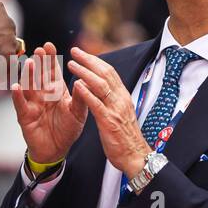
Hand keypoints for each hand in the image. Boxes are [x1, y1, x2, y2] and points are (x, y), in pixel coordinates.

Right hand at [10, 42, 87, 164]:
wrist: (56, 150)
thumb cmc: (67, 130)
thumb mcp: (78, 114)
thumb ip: (80, 98)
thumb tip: (83, 81)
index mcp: (57, 91)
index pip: (53, 71)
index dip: (50, 59)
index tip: (49, 45)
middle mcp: (43, 94)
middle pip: (39, 75)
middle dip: (39, 63)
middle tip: (39, 50)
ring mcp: (33, 104)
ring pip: (29, 87)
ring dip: (29, 75)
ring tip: (29, 64)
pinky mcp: (25, 116)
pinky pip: (20, 104)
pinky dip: (17, 96)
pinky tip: (16, 86)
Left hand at [66, 47, 148, 177]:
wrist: (135, 156)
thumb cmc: (125, 137)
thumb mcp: (119, 114)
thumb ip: (112, 101)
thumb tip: (101, 89)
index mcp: (122, 97)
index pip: (109, 72)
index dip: (96, 61)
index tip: (83, 53)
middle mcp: (120, 99)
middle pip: (105, 73)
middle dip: (89, 60)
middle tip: (74, 51)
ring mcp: (115, 109)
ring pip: (101, 85)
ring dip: (85, 72)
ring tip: (71, 64)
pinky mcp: (109, 121)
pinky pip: (97, 104)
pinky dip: (86, 93)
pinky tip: (76, 85)